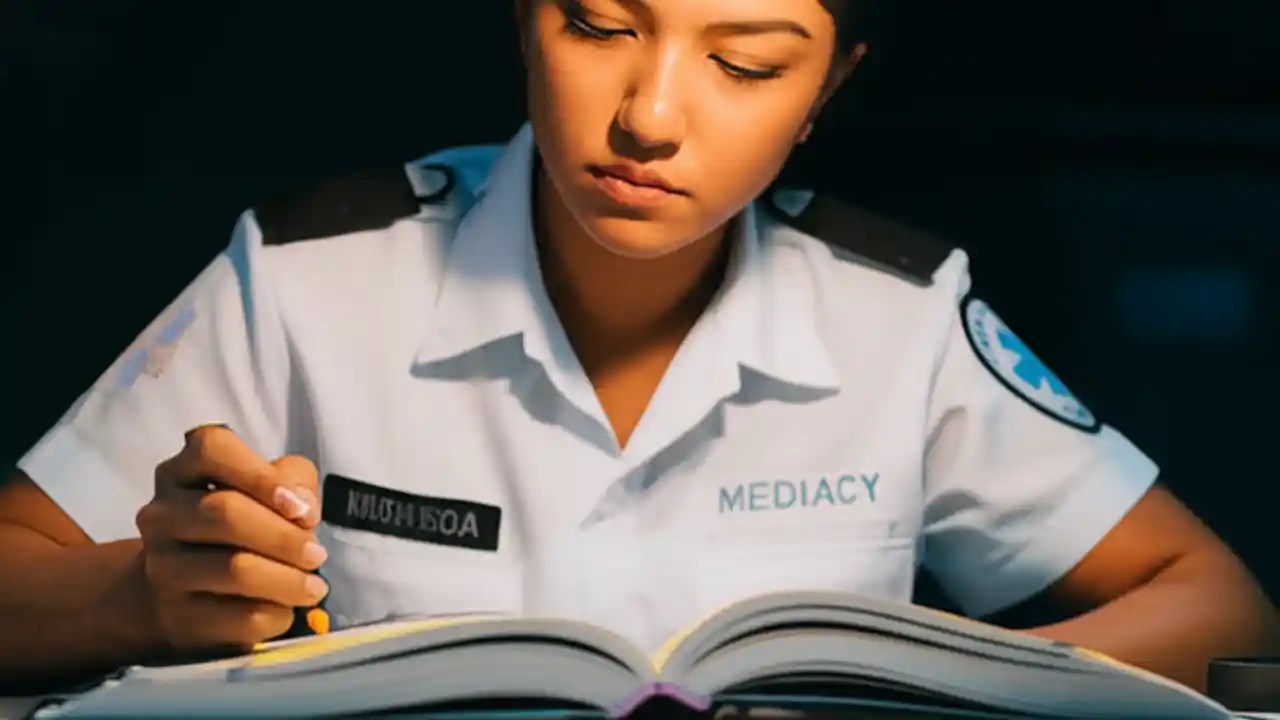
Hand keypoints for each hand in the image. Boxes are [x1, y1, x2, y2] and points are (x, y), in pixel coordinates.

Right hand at [134, 425, 328, 653]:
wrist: (179, 590)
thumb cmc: (238, 525)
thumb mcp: (267, 487)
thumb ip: (293, 481)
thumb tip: (304, 508)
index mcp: (182, 470)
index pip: (212, 451)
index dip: (261, 475)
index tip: (302, 507)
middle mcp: (162, 514)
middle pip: (225, 512)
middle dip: (283, 536)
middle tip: (318, 555)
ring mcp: (162, 566)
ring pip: (234, 569)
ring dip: (288, 580)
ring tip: (315, 587)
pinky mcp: (176, 616)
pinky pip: (238, 616)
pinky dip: (275, 614)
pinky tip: (287, 609)